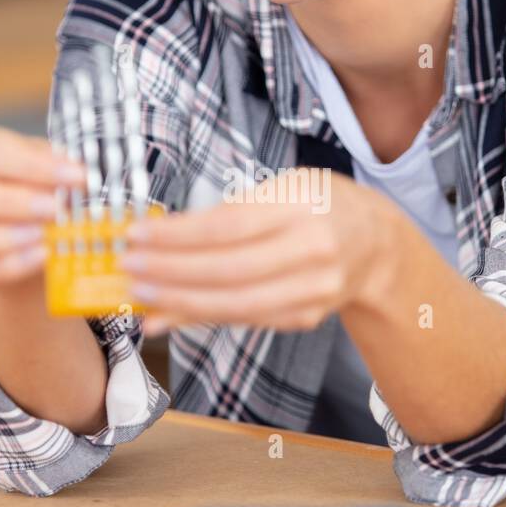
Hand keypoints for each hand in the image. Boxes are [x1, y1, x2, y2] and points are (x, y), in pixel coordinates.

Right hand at [0, 120, 84, 288]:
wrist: (35, 235)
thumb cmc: (37, 187)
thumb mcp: (47, 167)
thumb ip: (55, 168)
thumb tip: (76, 178)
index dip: (28, 163)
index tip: (75, 175)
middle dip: (12, 201)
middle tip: (56, 208)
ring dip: (1, 236)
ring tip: (45, 236)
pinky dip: (8, 264)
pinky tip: (40, 257)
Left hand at [121, 169, 391, 334]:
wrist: (377, 243)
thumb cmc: (318, 204)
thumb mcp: (282, 187)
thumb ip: (231, 211)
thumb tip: (165, 236)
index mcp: (302, 207)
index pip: (229, 226)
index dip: (178, 236)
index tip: (136, 237)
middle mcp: (312, 251)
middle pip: (229, 270)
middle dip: (171, 274)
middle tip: (128, 271)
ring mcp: (313, 290)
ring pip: (237, 304)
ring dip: (181, 303)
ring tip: (139, 298)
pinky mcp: (306, 317)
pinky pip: (246, 319)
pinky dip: (202, 319)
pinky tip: (167, 316)